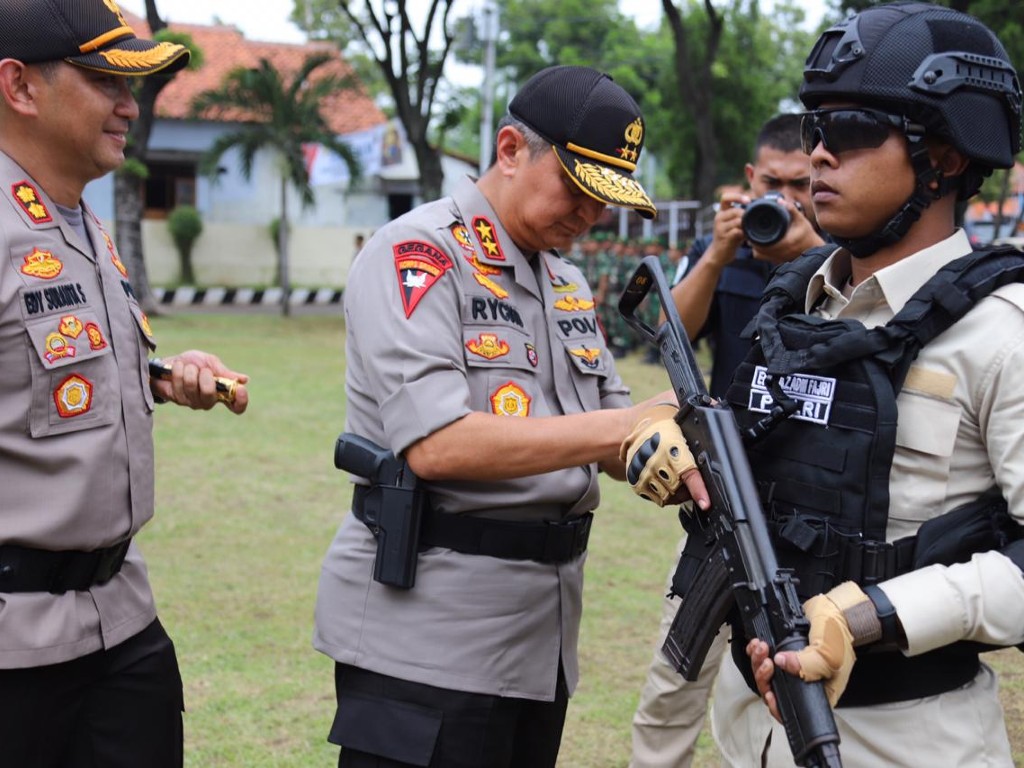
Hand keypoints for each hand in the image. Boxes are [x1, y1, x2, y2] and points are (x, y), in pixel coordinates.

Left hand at [151, 350, 248, 413]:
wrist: (170, 363)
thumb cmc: (194, 363)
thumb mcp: (211, 363)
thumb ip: (224, 373)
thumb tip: (245, 380)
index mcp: (223, 393)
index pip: (237, 406)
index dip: (241, 401)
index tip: (240, 389)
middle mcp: (210, 401)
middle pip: (209, 394)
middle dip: (204, 376)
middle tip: (202, 369)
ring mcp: (194, 402)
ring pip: (192, 386)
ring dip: (190, 370)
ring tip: (188, 367)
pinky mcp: (179, 400)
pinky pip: (179, 383)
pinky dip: (179, 370)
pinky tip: (178, 369)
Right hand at [619, 404, 701, 506]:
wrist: (631, 425)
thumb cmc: (659, 417)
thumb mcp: (679, 406)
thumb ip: (701, 407)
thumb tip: (717, 407)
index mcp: (670, 446)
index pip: (687, 473)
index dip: (698, 489)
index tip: (705, 502)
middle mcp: (655, 462)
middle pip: (680, 490)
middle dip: (691, 489)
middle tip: (695, 477)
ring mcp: (644, 474)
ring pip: (668, 496)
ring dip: (678, 492)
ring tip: (681, 477)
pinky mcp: (637, 482)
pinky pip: (657, 497)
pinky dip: (666, 493)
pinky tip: (669, 479)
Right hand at [707, 191, 748, 266]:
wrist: (718, 253)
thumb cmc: (729, 237)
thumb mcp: (733, 223)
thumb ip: (741, 215)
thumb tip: (758, 206)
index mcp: (721, 212)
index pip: (725, 198)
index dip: (737, 196)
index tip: (747, 201)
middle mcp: (719, 218)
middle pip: (735, 210)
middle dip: (747, 215)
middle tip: (753, 221)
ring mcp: (720, 228)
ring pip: (738, 221)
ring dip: (747, 225)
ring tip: (750, 229)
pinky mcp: (724, 237)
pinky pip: (738, 231)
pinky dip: (745, 233)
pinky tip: (747, 237)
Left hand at [751, 198, 824, 264]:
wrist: (813, 248)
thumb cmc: (807, 233)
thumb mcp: (801, 220)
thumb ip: (791, 210)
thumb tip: (780, 200)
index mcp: (784, 243)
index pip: (761, 242)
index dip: (753, 236)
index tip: (750, 228)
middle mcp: (779, 253)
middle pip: (757, 249)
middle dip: (751, 240)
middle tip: (748, 230)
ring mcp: (777, 259)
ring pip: (758, 254)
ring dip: (754, 246)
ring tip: (753, 236)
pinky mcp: (777, 261)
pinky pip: (762, 257)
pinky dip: (759, 251)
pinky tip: (759, 243)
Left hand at [752, 582, 877, 708]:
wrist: (835, 611)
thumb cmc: (840, 637)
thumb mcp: (829, 655)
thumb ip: (807, 665)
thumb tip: (781, 663)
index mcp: (817, 690)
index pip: (794, 707)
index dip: (778, 705)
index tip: (771, 694)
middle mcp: (802, 681)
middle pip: (774, 689)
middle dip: (764, 676)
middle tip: (767, 662)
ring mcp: (790, 666)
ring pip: (766, 673)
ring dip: (758, 661)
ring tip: (762, 647)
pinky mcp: (781, 651)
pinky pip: (762, 657)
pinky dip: (755, 652)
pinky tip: (756, 644)